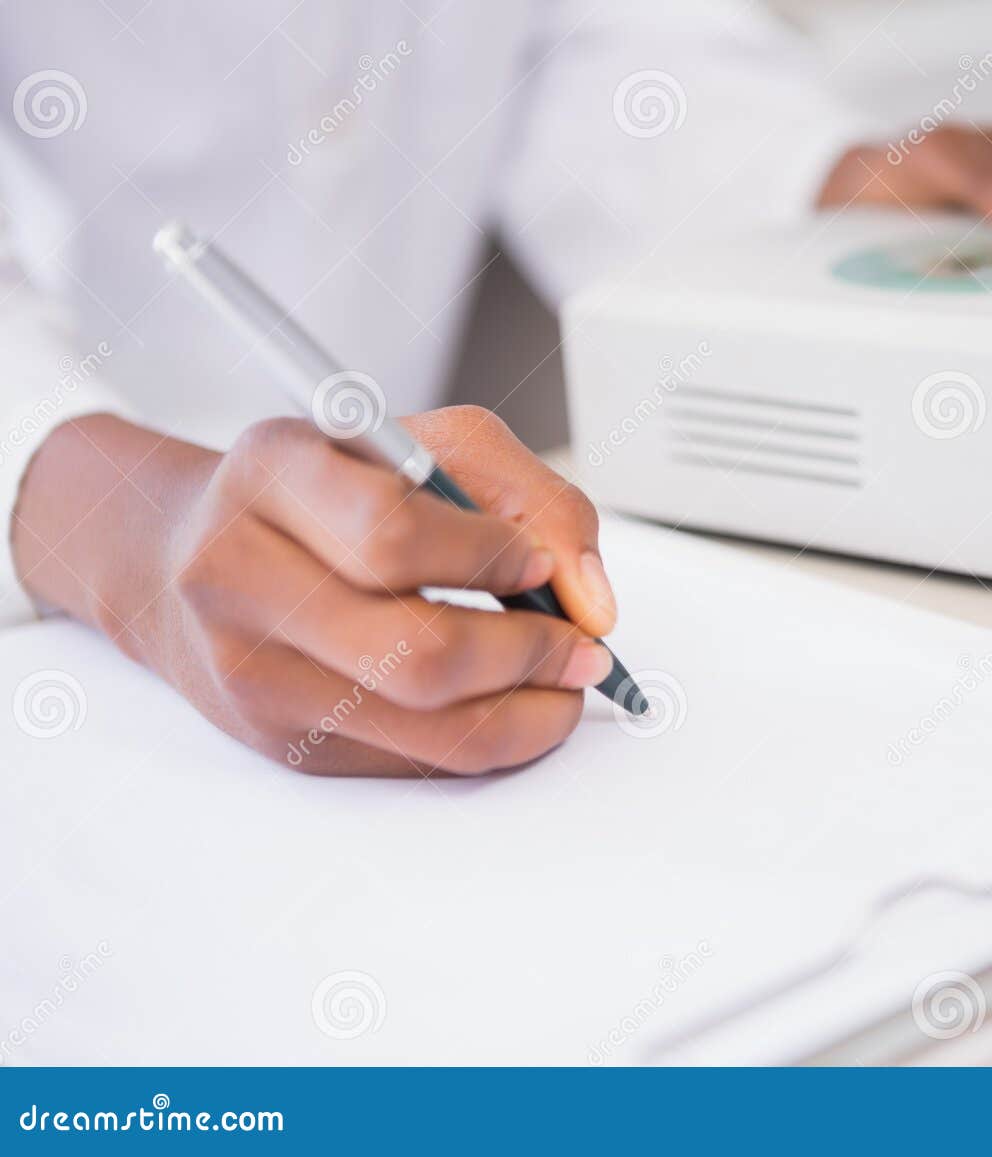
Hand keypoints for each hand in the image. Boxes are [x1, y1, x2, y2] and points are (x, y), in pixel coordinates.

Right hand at [12, 406, 617, 775]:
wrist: (188, 555)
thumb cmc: (327, 491)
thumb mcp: (428, 445)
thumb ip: (529, 497)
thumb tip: (589, 598)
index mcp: (274, 472)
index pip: (393, 536)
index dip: (490, 556)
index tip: (541, 561)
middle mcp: (241, 574)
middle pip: (418, 653)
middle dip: (532, 654)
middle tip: (585, 643)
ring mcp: (254, 670)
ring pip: (427, 726)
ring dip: (531, 710)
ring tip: (568, 677)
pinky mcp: (284, 740)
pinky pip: (419, 761)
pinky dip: (496, 736)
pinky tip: (516, 701)